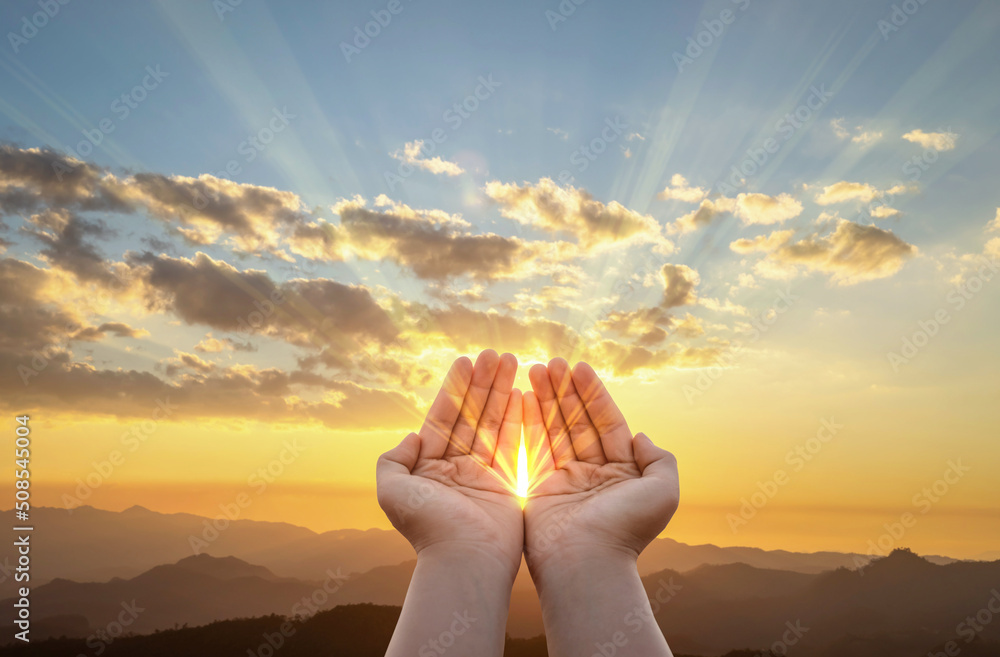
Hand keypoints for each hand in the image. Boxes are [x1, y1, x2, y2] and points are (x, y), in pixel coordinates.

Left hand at [376, 349, 523, 575]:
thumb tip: (411, 437)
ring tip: (512, 362)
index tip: (467, 360)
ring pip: (493, 424)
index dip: (456, 388)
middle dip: (483, 383)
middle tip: (496, 353)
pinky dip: (519, 418)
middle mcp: (454, 467)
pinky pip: (513, 444)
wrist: (464, 560)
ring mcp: (481, 475)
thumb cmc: (427, 527)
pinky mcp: (505, 485)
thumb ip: (393, 460)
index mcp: (428, 466)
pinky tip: (525, 394)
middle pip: (471, 414)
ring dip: (502, 392)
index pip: (444, 416)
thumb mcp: (392, 490)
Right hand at [521, 358, 678, 576]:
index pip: (607, 422)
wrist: (586, 563)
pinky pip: (535, 448)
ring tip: (534, 369)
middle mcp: (595, 473)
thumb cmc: (626, 529)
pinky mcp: (541, 489)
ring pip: (555, 430)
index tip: (579, 367)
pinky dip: (528, 422)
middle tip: (550, 362)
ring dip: (545, 399)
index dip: (594, 394)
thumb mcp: (663, 492)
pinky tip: (520, 397)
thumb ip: (660, 460)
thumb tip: (640, 436)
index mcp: (623, 472)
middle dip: (565, 391)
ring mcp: (567, 481)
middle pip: (578, 421)